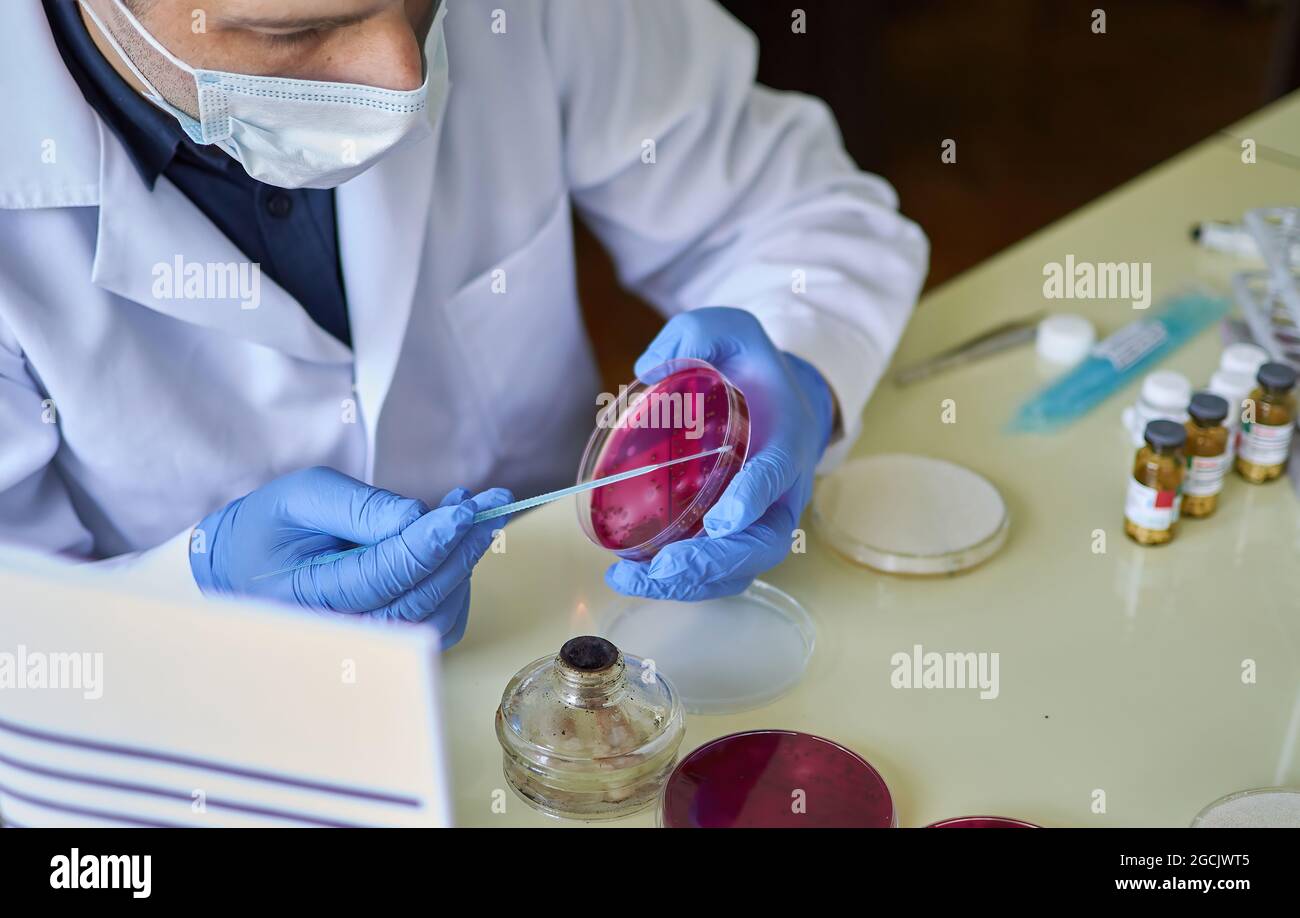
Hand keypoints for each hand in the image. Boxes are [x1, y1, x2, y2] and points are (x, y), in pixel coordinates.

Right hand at [190, 466, 511, 646]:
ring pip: (439, 614)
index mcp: (306, 597)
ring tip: (468, 512)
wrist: (248, 564)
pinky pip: (442, 620)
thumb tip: (416, 518)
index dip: (429, 541)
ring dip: (464, 563)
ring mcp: (369, 645)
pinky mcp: (393, 642)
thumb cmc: (272, 527)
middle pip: (420, 597)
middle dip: (460, 548)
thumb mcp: (303, 496)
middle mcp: (340, 632)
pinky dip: (458, 581)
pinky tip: (454, 541)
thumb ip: (358, 506)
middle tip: (490, 502)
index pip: (382, 575)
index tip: (464, 509)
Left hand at [606, 307, 834, 600]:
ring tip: (632, 580)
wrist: (779, 398)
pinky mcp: (739, 536)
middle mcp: (783, 491)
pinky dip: (683, 585)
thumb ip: (696, 333)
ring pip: (739, 568)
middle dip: (714, 562)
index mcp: (787, 439)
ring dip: (690, 583)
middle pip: (761, 542)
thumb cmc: (751, 368)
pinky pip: (720, 573)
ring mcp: (763, 520)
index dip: (752, 500)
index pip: (775, 475)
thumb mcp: (732, 330)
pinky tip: (636, 577)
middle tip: (664, 566)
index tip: (721, 519)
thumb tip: (648, 370)